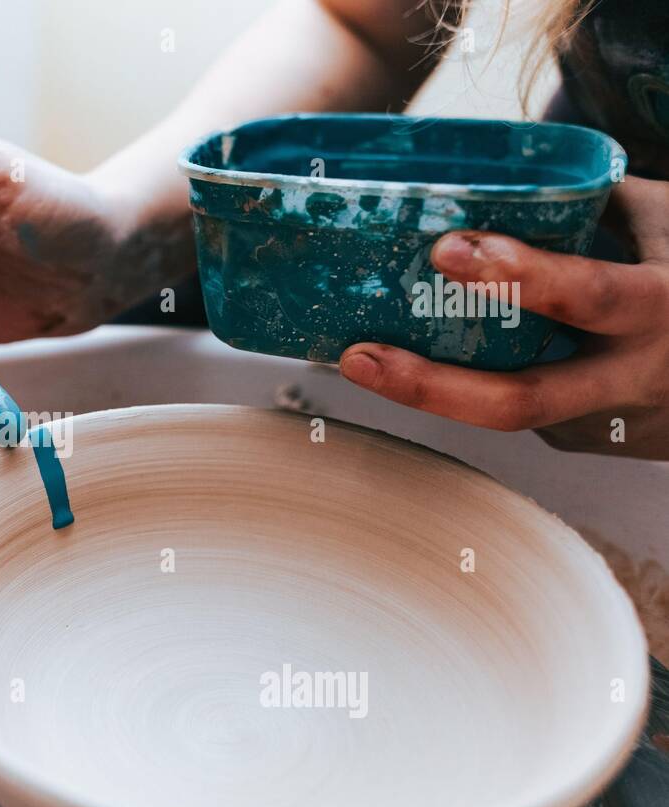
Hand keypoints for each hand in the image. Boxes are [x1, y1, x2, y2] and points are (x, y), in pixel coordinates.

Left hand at [339, 176, 668, 458]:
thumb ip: (596, 201)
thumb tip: (500, 174)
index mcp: (662, 309)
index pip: (586, 297)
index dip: (517, 276)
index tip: (448, 249)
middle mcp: (632, 379)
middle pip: (519, 403)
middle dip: (430, 385)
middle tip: (359, 356)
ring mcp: (605, 423)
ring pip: (503, 413)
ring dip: (429, 390)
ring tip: (364, 359)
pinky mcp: (584, 440)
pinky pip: (519, 406)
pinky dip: (470, 380)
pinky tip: (425, 356)